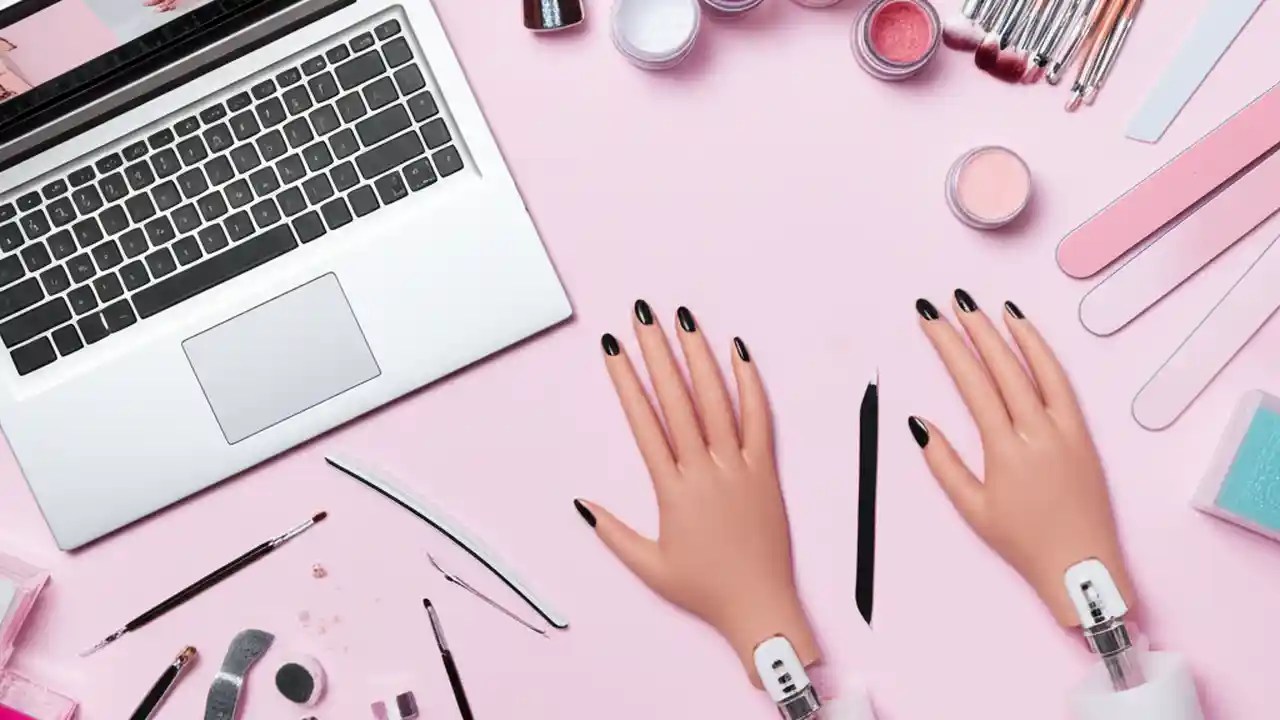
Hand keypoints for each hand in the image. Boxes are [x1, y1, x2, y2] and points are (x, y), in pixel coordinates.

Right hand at [575, 300, 818, 686]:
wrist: (759, 606)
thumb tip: (582, 503)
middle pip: (677, 399)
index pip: (644, 421)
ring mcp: (738, 466)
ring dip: (699, 356)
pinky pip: (760, 419)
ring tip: (685, 320)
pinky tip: (740, 353)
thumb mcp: (648, 566)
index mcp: (673, 489)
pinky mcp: (766, 471)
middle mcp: (705, 469)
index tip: (613, 349)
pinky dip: (751, 384)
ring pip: (717, 400)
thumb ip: (613, 532)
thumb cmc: (704, 590)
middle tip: (643, 315)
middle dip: (657, 352)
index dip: (626, 381)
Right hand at [910, 291, 1134, 625]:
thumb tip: (919, 423)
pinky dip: (1045, 354)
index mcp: (1004, 448)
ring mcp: (1064, 428)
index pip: (972, 382)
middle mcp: (1036, 430)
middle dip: (972, 328)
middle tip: (950, 301)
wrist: (1083, 566)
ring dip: (1010, 332)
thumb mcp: (972, 510)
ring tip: (987, 306)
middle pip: (1000, 366)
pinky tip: (1030, 336)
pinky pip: (1062, 383)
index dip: (949, 346)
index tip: (930, 320)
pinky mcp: (1083, 433)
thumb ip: (943, 463)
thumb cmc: (1024, 543)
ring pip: (1034, 367)